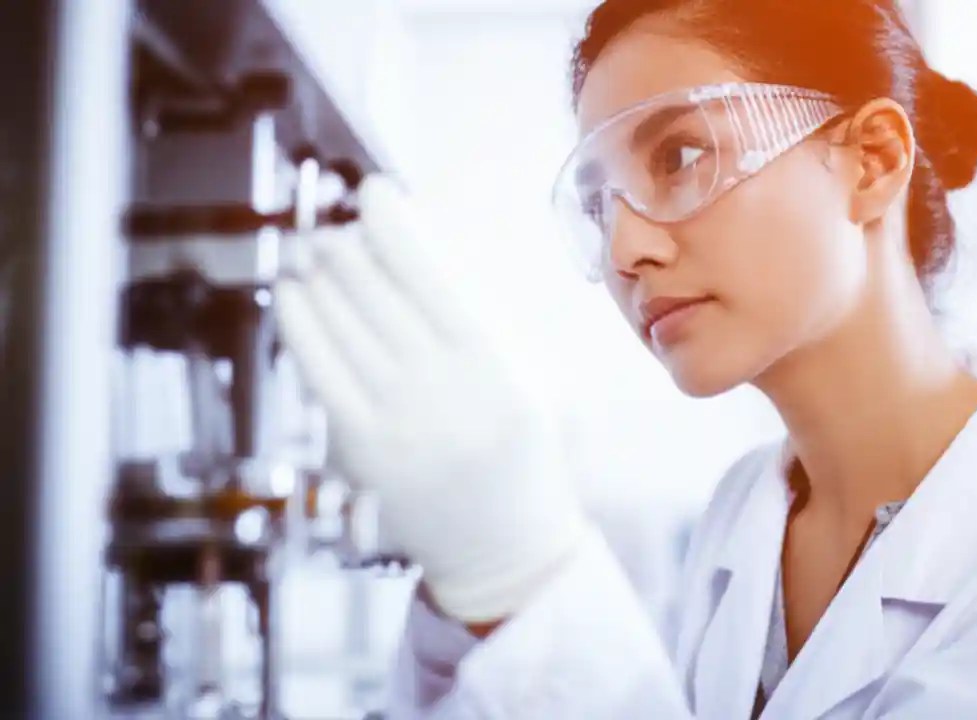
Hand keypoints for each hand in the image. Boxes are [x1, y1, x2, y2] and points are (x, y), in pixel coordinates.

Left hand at [275, 177, 587, 621]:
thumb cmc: (528, 450)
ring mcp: (396, 419)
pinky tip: (292, 292)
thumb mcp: (536, 375)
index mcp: (496, 363)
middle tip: (332, 224)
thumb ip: (487, 314)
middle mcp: (443, 386)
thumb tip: (420, 245)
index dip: (393, 220)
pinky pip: (316, 367)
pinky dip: (299, 320)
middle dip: (346, 242)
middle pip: (375, 287)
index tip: (374, 190)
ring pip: (340, 319)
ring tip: (308, 247)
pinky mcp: (359, 446)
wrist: (506, 546)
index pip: (429, 271)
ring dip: (317, 271)